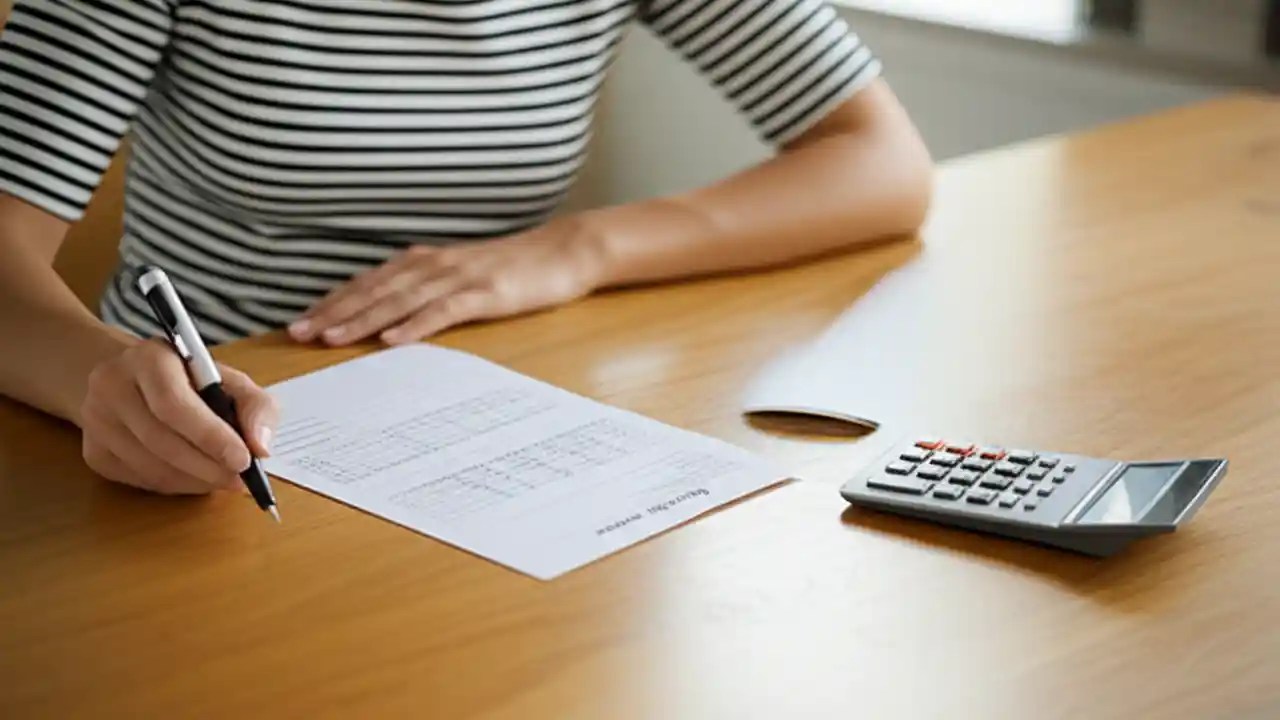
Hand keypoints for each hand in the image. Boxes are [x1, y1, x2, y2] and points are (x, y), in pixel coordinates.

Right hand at [79, 339, 278, 494]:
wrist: (127, 378)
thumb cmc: (186, 379)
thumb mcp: (227, 379)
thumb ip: (256, 406)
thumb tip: (262, 447)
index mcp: (148, 357)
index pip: (175, 404)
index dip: (211, 436)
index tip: (244, 460)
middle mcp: (112, 385)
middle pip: (162, 440)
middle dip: (208, 466)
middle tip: (240, 480)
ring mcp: (96, 421)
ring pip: (151, 467)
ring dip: (195, 481)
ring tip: (223, 479)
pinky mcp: (93, 452)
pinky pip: (141, 480)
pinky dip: (176, 486)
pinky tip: (195, 477)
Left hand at [287, 217, 606, 345]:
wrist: (562, 252)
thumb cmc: (513, 268)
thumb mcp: (462, 276)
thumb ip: (427, 290)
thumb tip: (391, 315)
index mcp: (424, 262)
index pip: (368, 282)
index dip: (333, 301)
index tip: (301, 321)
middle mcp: (433, 265)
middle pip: (374, 290)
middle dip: (334, 312)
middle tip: (298, 332)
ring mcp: (459, 277)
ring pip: (400, 299)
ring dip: (362, 319)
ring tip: (331, 338)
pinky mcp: (484, 293)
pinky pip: (443, 310)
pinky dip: (414, 324)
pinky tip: (392, 339)